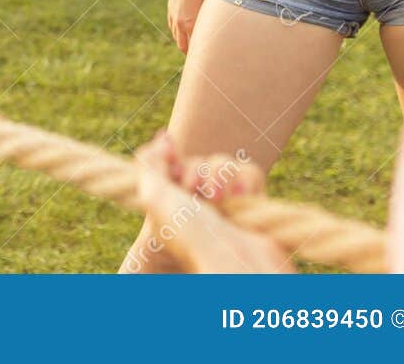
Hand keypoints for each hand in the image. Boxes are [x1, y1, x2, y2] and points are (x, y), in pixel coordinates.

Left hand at [133, 128, 290, 272]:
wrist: (236, 265)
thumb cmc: (192, 236)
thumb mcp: (155, 197)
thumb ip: (150, 164)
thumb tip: (164, 137)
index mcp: (171, 202)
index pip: (171, 163)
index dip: (171, 160)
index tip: (176, 171)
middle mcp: (198, 202)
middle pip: (198, 160)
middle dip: (197, 170)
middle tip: (199, 193)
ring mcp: (226, 203)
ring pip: (223, 161)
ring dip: (220, 173)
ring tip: (220, 198)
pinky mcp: (253, 204)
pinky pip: (250, 172)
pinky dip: (246, 179)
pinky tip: (241, 197)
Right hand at [167, 0, 209, 52]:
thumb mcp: (210, 7)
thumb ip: (208, 22)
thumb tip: (214, 33)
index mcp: (192, 24)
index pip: (194, 47)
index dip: (199, 55)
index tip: (205, 60)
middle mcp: (181, 23)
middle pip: (183, 46)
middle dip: (190, 53)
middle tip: (199, 57)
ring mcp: (174, 17)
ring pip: (177, 37)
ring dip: (183, 42)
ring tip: (192, 45)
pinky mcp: (170, 10)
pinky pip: (173, 27)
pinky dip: (178, 32)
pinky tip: (184, 31)